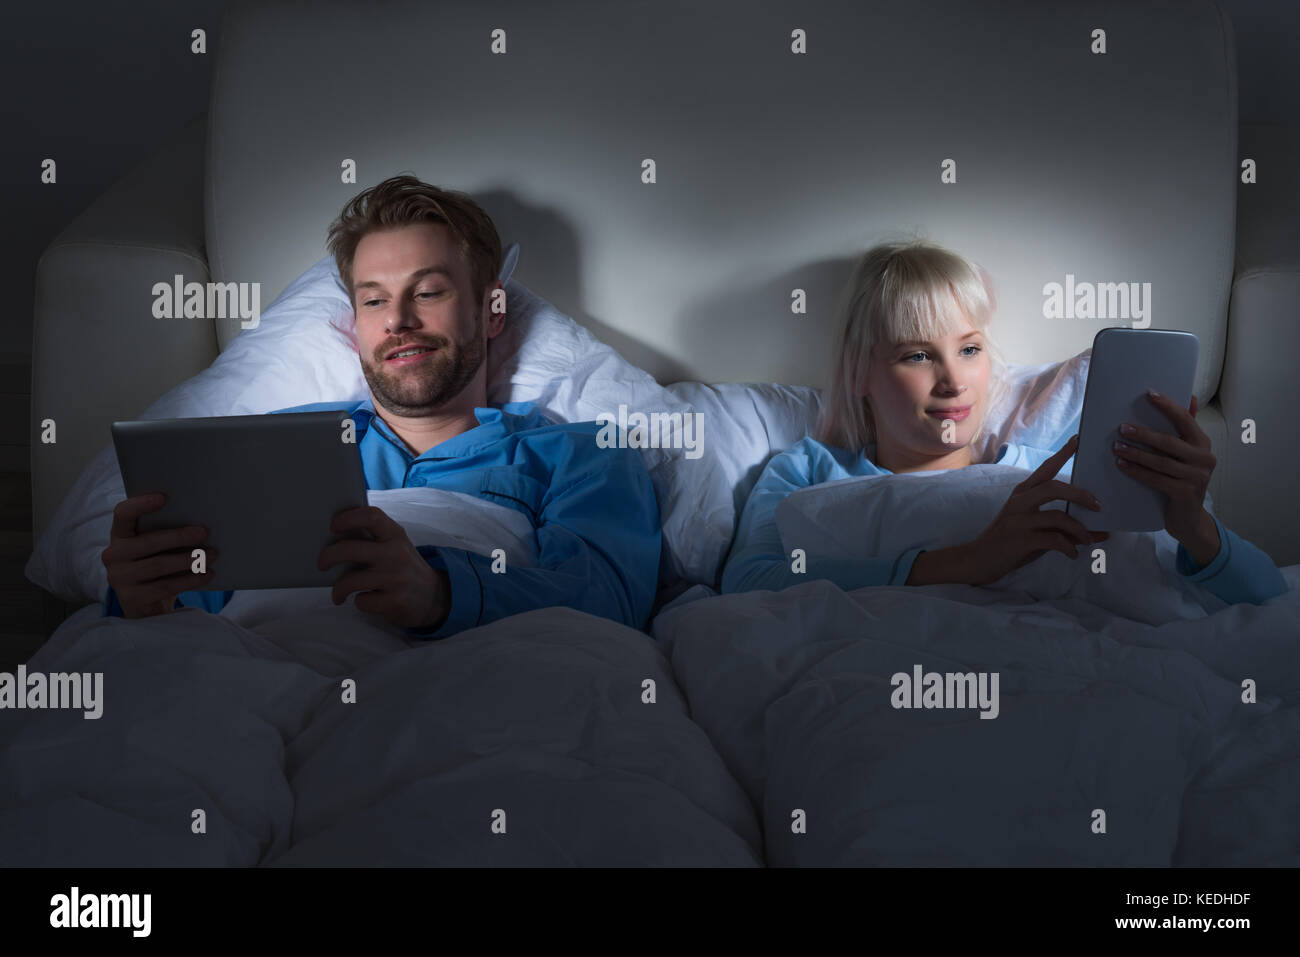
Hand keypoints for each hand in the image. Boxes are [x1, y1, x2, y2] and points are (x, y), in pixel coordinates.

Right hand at [100, 493, 215, 617]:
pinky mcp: (131, 598)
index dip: (141, 504)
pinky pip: (165, 587)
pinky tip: (208, 574)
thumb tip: (200, 521)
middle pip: (148, 542)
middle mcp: (113, 554)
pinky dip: (190, 580)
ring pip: (158, 565)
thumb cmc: (157, 564)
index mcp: (120, 534)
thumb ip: (166, 532)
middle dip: (179, 536)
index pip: (123, 514)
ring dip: (189, 559)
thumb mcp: (157, 547)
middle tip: (204, 532)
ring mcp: (119, 577)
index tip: (164, 497)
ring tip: (212, 555)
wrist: (146, 604)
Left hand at [317, 506, 450, 630]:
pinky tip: (367, 600)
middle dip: (328, 556)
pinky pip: (361, 601)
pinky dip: (359, 602)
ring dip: (338, 589)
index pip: (371, 517)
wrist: (434, 596)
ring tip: (338, 593)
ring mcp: (396, 578)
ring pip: (350, 580)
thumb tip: (334, 535)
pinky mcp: (395, 601)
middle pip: (349, 549)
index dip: (348, 518)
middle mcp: (396, 554)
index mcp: (395, 535)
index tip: (332, 525)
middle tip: (322, 564)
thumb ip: (373, 537)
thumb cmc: (403, 567)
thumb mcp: (396, 545)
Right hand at [920, 434, 1107, 585]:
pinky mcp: (1021, 540)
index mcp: (1022, 493)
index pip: (1046, 469)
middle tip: (1098, 506)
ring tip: (1089, 539)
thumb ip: (1062, 526)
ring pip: (1058, 516)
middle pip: (1054, 488)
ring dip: (1080, 530)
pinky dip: (1069, 547)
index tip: (1078, 440)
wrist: (979, 559)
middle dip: (1080, 495)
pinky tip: (1073, 554)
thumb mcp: (1033, 527)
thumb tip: (1097, 533)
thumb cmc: (1010, 541)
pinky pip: (1054, 540)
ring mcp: (1019, 520)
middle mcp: (1019, 502)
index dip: (1063, 454)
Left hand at [1112, 391, 1219, 565]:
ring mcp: (1196, 477)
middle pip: (1169, 442)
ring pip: (1160, 461)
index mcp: (1203, 443)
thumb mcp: (1186, 454)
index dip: (1168, 406)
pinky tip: (1121, 464)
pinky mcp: (1185, 493)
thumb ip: (1185, 429)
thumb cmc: (1182, 479)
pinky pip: (1156, 479)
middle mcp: (1204, 458)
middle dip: (1143, 434)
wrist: (1188, 517)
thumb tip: (1188, 397)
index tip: (1149, 394)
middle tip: (1121, 427)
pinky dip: (1137, 471)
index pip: (1185, 420)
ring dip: (1136, 453)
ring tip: (1116, 446)